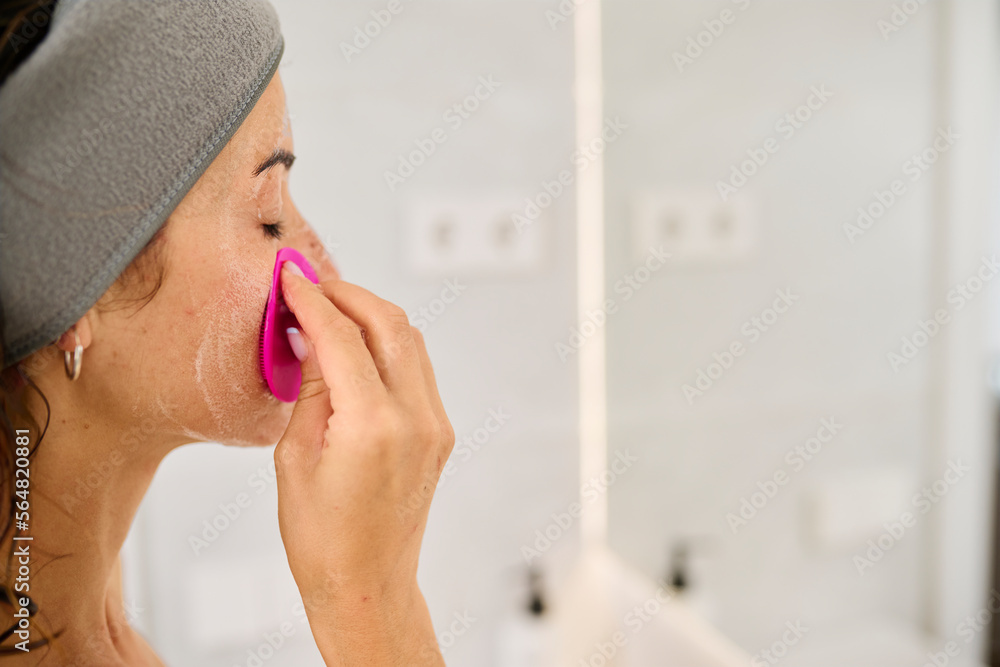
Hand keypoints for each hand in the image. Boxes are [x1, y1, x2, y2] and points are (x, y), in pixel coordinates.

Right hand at [273, 264, 454, 664]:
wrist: (368, 585)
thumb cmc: (322, 539)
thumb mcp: (295, 458)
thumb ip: (310, 388)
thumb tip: (310, 338)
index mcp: (373, 426)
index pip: (342, 336)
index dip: (312, 299)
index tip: (290, 278)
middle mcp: (415, 418)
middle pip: (389, 323)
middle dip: (347, 294)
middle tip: (309, 284)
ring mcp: (435, 424)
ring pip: (409, 340)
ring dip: (370, 314)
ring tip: (328, 309)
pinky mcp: (440, 432)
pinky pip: (416, 368)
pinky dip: (387, 345)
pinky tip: (355, 345)